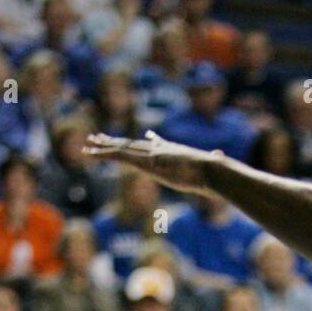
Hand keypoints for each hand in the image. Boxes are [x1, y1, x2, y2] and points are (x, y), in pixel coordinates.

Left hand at [82, 130, 217, 193]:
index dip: (150, 140)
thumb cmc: (213, 173)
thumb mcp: (211, 169)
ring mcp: (151, 155)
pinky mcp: (144, 161)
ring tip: (89, 143)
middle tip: (101, 137)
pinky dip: (103, 153)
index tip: (146, 136)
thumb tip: (222, 159)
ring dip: (103, 146)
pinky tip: (90, 152)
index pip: (158, 144)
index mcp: (173, 152)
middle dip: (117, 141)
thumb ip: (216, 163)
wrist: (210, 170)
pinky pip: (118, 156)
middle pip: (134, 144)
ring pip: (122, 148)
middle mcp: (159, 150)